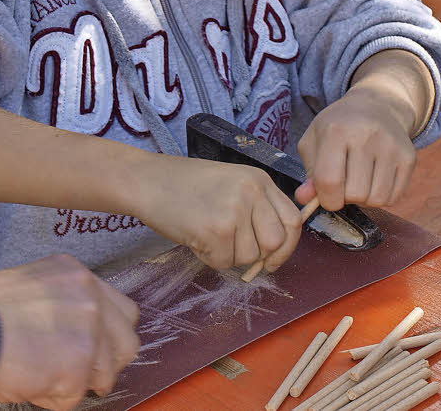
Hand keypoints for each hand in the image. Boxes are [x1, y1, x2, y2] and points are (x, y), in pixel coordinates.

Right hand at [0, 254, 139, 409]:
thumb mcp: (35, 285)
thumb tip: (84, 336)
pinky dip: (52, 399)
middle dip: (104, 362)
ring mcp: (88, 329)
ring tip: (40, 372)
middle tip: (72, 370)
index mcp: (77, 273)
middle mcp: (89, 294)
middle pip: (127, 342)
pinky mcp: (78, 366)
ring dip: (75, 383)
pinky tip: (28, 380)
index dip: (107, 335)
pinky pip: (74, 399)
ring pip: (106, 375)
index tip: (88, 348)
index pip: (122, 310)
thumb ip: (66, 302)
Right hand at [135, 157, 302, 273]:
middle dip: (258, 255)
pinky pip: (224, 262)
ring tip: (205, 231)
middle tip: (233, 249)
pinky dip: (209, 257)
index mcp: (258, 179)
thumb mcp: (229, 184)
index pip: (293, 220)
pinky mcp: (215, 230)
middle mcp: (251, 191)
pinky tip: (194, 235)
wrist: (147, 180)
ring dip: (228, 254)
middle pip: (276, 243)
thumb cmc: (184, 184)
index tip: (272, 257)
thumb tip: (273, 252)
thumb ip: (255, 209)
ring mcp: (234, 210)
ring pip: (249, 257)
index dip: (286, 246)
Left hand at [296, 84, 416, 211]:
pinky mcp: (408, 158)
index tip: (325, 197)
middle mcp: (366, 136)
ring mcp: (391, 147)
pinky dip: (380, 197)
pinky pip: (393, 198)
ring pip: (376, 200)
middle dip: (345, 197)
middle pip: (355, 194)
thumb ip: (308, 172)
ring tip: (357, 181)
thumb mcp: (314, 140)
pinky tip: (373, 180)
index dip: (325, 198)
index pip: (329, 180)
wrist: (376, 106)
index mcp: (336, 130)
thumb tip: (304, 199)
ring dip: (363, 199)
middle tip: (343, 182)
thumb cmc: (338, 127)